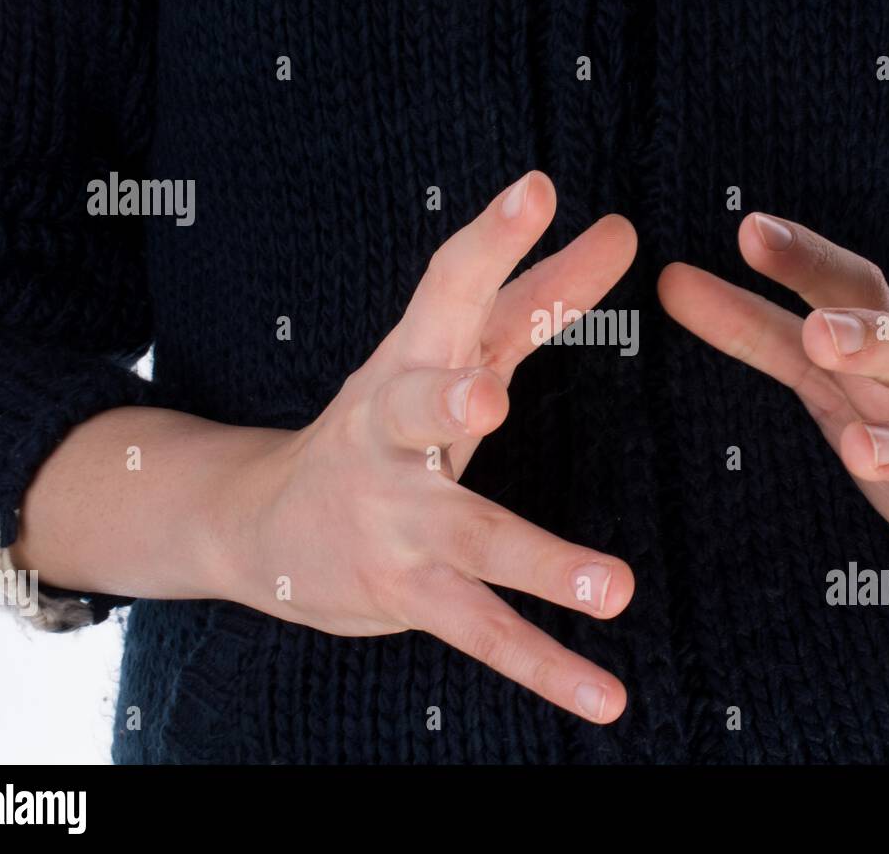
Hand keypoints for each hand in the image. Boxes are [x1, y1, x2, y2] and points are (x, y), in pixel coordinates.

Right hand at [223, 172, 636, 721]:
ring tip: (614, 589)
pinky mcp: (408, 592)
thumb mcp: (453, 353)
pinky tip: (609, 700)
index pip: (448, 288)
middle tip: (488, 396)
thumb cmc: (389, 423)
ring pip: (469, 536)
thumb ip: (541, 292)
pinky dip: (546, 667)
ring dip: (539, 562)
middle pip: (418, 405)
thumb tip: (626, 228)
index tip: (535, 188)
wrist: (262, 526)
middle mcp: (394, 432)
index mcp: (413, 361)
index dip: (489, 241)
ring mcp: (397, 518)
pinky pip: (485, 633)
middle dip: (447, 400)